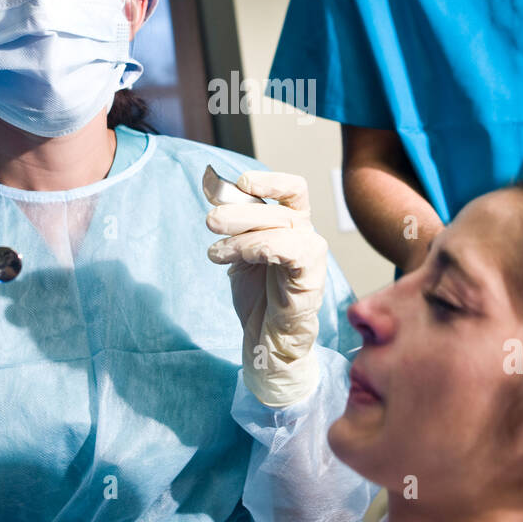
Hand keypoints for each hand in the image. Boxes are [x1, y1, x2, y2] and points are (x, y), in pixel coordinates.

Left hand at [206, 171, 327, 406]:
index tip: (239, 183)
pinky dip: (261, 247)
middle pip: (280, 207)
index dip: (269, 180)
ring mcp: (312, 258)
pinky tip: (236, 259)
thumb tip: (215, 187)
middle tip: (210, 221)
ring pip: (285, 226)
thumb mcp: (238, 251)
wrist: (264, 341)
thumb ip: (234, 223)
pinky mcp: (311, 280)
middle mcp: (307, 237)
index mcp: (293, 226)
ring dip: (244, 234)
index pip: (293, 189)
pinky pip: (293, 251)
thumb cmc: (257, 297)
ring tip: (217, 252)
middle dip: (240, 210)